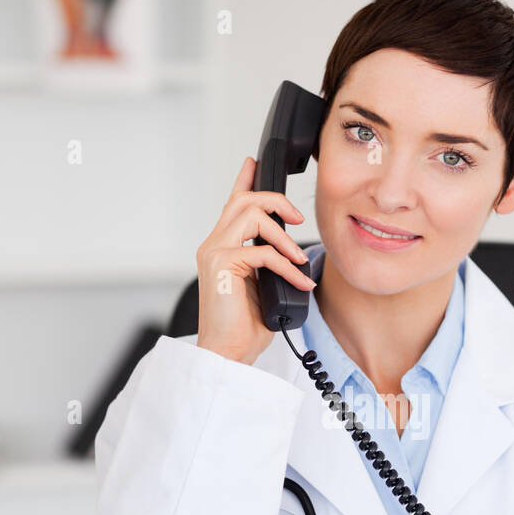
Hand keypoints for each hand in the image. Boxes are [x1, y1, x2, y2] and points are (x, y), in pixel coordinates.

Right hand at [194, 155, 316, 365]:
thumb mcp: (263, 287)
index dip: (244, 179)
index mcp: (222, 247)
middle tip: (297, 218)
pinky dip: (287, 266)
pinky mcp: (221, 266)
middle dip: (275, 200)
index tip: (254, 161)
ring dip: (284, 236)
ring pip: (251, 215)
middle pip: (244, 200)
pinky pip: (261, 252)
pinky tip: (300, 282)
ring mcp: (214, 253)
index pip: (232, 204)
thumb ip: (269, 264)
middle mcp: (213, 245)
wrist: (228, 353)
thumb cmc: (244, 327)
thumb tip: (294, 254)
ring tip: (299, 260)